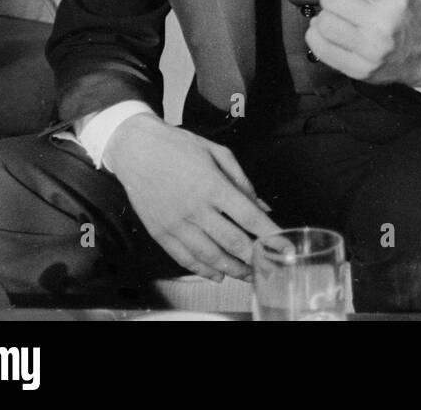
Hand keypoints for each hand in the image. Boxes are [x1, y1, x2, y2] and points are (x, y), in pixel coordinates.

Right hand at [104, 114, 278, 282]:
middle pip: (232, 241)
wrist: (136, 150)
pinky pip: (184, 258)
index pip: (249, 217)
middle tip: (268, 266)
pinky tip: (217, 274)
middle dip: (254, 258)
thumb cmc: (178, 146)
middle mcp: (195, 208)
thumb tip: (262, 206)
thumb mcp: (217, 153)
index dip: (269, 234)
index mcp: (213, 186)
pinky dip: (202, 270)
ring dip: (232, 269)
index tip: (283, 245)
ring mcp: (176, 224)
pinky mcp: (159, 233)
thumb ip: (242, 181)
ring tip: (247, 274)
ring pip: (209, 256)